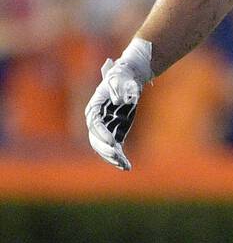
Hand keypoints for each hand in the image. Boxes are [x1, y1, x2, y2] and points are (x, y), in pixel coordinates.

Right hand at [84, 39, 151, 170]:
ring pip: (104, 147)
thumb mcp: (121, 77)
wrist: (129, 77)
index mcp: (94, 107)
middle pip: (96, 139)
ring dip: (112, 158)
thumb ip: (120, 86)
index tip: (113, 142)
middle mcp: (96, 120)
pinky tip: (127, 167)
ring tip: (123, 165)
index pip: (94, 124)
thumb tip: (120, 99)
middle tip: (117, 156)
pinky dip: (119, 158)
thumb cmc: (123, 75)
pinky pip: (114, 149)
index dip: (102, 134)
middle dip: (105, 150)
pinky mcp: (114, 133)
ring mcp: (105, 127)